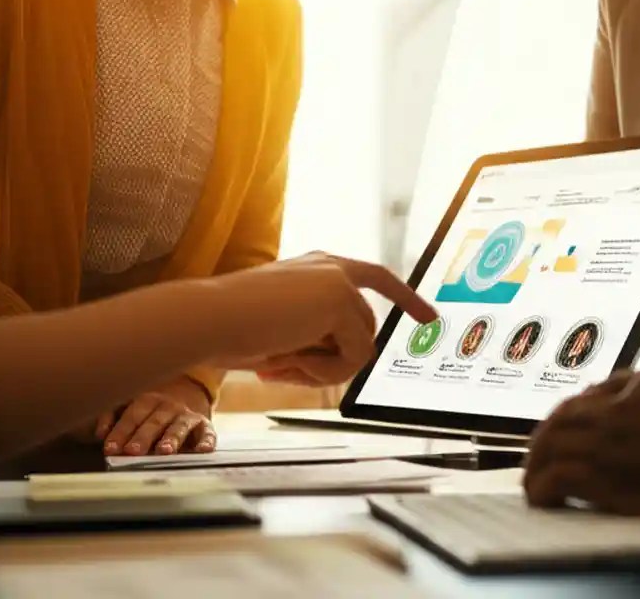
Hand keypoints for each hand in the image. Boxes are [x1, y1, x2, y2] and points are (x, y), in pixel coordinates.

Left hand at [96, 376, 215, 455]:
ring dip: (172, 438)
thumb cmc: (153, 406)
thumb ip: (113, 417)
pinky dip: (207, 441)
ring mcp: (187, 415)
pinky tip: (203, 450)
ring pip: (179, 426)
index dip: (120, 432)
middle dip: (143, 437)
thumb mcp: (131, 404)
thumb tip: (100, 433)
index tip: (110, 448)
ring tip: (164, 451)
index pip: (132, 416)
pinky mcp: (205, 425)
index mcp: (147, 400)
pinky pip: (207, 433)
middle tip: (133, 451)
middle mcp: (168, 406)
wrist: (190, 390)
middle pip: (154, 422)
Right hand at [210, 252, 437, 382]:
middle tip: (287, 371)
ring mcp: (340, 283)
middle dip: (335, 362)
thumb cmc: (232, 326)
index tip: (430, 318)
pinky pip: (354, 358)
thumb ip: (319, 334)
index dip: (405, 298)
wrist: (208, 318)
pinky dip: (324, 372)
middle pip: (366, 330)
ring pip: (361, 348)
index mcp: (318, 268)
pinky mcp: (341, 303)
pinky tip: (288, 361)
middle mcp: (333, 268)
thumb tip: (352, 359)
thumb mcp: (284, 328)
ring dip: (325, 369)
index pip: (375, 278)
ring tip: (280, 364)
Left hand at [524, 371, 639, 528]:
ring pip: (553, 444)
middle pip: (566, 417)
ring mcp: (612, 443)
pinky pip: (560, 478)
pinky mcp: (610, 479)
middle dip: (549, 436)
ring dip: (538, 463)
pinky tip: (542, 498)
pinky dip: (544, 487)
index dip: (581, 412)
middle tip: (542, 456)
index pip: (598, 394)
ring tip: (534, 482)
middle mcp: (621, 409)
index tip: (576, 427)